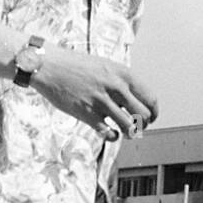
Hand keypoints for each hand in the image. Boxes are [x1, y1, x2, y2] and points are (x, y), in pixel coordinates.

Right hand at [32, 48, 158, 141]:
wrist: (48, 66)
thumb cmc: (75, 65)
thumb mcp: (105, 65)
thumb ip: (121, 81)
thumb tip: (136, 99)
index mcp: (122, 74)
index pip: (150, 98)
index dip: (154, 112)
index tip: (151, 118)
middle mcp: (115, 87)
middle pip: (144, 115)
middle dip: (144, 124)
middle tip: (138, 126)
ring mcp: (101, 101)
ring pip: (129, 127)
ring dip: (130, 133)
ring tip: (125, 132)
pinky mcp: (87, 114)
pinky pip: (109, 133)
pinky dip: (113, 137)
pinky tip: (111, 133)